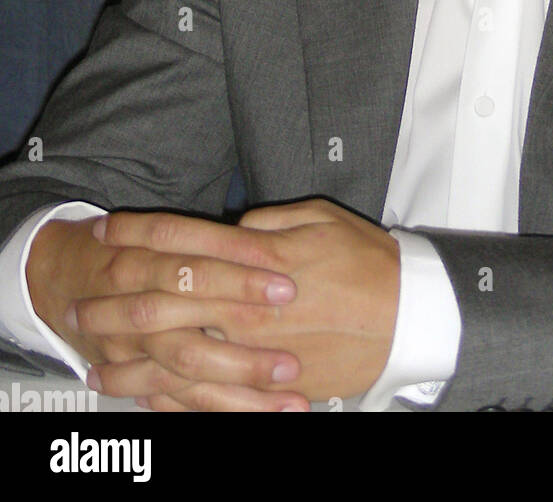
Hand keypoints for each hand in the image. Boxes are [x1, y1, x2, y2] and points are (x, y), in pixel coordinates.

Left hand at [78, 198, 400, 410]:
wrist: (409, 315)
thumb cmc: (368, 261)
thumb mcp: (319, 219)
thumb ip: (268, 223)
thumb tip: (230, 229)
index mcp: (261, 256)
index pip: (187, 238)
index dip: (142, 231)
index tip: (109, 228)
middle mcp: (250, 303)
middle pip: (168, 298)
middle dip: (118, 296)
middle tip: (80, 296)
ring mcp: (257, 348)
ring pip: (177, 353)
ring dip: (130, 353)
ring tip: (93, 352)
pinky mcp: (268, 383)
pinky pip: (209, 394)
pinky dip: (169, 394)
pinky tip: (141, 392)